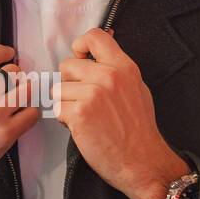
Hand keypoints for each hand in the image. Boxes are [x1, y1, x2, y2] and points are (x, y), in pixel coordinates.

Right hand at [0, 43, 39, 198]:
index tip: (10, 54)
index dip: (4, 52)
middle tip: (15, 83)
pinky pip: (31, 114)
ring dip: (26, 92)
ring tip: (21, 99)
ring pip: (26, 89)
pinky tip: (22, 117)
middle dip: (16, 76)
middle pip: (12, 72)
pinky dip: (30, 113)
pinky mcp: (5, 134)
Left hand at [52, 27, 189, 198]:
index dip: (80, 47)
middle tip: (83, 100)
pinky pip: (57, 109)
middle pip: (67, 65)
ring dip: (66, 103)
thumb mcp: (136, 88)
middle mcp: (109, 76)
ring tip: (85, 116)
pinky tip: (83, 128)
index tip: (81, 60)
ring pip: (58, 88)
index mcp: (124, 67)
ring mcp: (93, 94)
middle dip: (69, 83)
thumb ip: (117, 68)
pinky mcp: (80, 114)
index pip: (94, 36)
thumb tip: (101, 48)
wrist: (142, 162)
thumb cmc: (139, 130)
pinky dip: (65, 120)